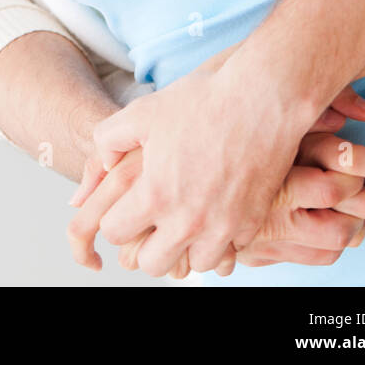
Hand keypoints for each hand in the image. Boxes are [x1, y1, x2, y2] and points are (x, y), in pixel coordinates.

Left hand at [69, 124, 364, 276]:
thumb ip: (109, 138)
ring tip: (185, 223)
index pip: (115, 232)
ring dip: (185, 249)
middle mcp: (187, 219)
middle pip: (151, 263)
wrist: (263, 98)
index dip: (116, 218)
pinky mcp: (251, 224)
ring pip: (193, 265)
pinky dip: (220, 242)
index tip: (127, 207)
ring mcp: (222, 226)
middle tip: (153, 223)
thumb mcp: (143, 111)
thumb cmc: (203, 101)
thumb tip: (102, 165)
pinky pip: (229, 254)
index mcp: (155, 194)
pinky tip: (216, 216)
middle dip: (145, 245)